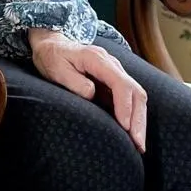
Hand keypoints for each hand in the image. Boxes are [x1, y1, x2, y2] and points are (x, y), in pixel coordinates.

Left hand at [28, 28, 146, 151]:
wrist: (52, 45)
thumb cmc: (52, 57)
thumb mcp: (56, 69)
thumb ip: (74, 81)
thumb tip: (92, 94)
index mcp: (98, 59)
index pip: (120, 83)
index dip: (125, 106)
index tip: (125, 126)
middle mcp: (112, 64)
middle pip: (135, 91)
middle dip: (138, 119)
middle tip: (138, 144)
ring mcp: (115, 72)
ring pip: (136, 96)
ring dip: (139, 120)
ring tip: (139, 145)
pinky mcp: (113, 81)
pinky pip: (129, 98)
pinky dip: (133, 116)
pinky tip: (132, 133)